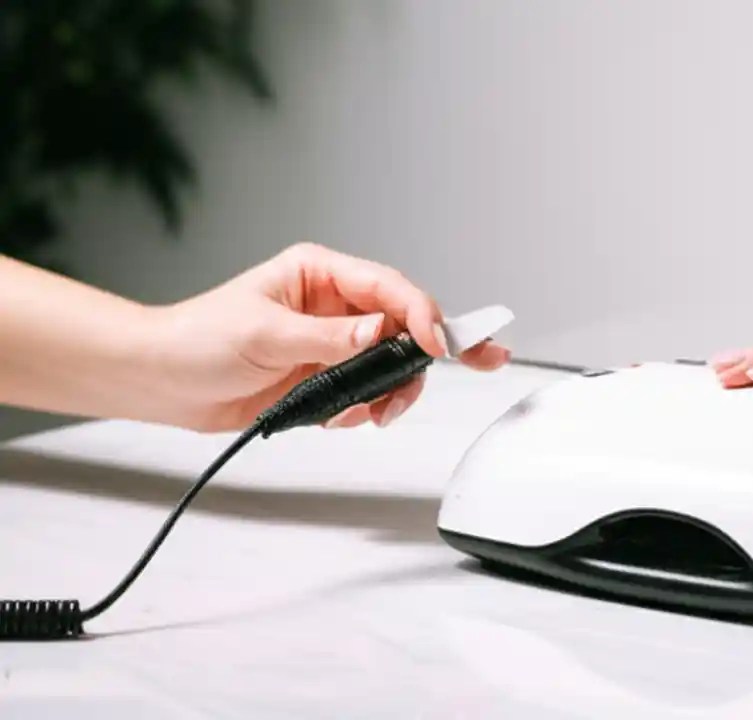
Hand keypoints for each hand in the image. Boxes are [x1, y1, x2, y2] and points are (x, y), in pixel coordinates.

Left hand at [145, 243, 509, 431]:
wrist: (163, 381)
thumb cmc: (197, 340)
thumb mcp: (264, 334)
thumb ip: (328, 338)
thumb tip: (378, 333)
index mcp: (321, 274)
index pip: (389, 289)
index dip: (422, 315)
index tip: (437, 344)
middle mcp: (334, 305)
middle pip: (405, 324)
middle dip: (427, 352)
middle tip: (479, 361)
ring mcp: (334, 343)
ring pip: (393, 362)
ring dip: (395, 389)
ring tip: (379, 412)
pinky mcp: (327, 376)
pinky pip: (369, 391)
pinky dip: (367, 408)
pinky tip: (342, 415)